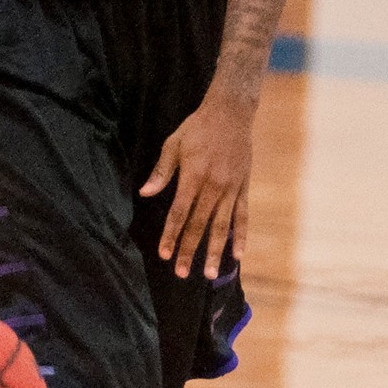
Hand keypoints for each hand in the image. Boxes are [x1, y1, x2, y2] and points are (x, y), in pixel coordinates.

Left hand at [139, 84, 256, 279]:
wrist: (231, 113)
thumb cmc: (198, 127)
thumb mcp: (174, 143)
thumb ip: (161, 171)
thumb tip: (145, 193)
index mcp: (194, 176)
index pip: (179, 213)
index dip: (171, 235)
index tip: (164, 254)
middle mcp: (214, 186)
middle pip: (199, 225)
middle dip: (189, 250)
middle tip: (182, 274)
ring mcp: (231, 189)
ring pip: (222, 226)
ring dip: (215, 251)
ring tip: (210, 274)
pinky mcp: (243, 188)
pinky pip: (243, 216)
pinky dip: (241, 236)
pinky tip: (238, 255)